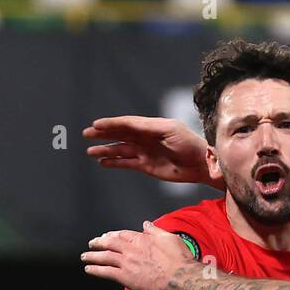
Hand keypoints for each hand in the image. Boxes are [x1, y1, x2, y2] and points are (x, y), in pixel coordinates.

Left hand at [82, 221, 194, 289]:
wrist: (179, 277)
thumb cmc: (178, 259)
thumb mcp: (169, 238)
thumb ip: (155, 231)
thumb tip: (146, 224)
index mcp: (142, 239)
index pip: (122, 235)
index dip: (113, 235)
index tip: (107, 236)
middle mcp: (131, 249)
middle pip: (110, 243)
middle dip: (99, 242)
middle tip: (92, 243)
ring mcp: (127, 262)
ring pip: (105, 256)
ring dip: (93, 255)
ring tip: (85, 256)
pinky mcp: (125, 276)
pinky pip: (106, 271)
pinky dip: (96, 270)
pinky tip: (89, 269)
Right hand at [83, 116, 222, 188]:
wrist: (202, 164)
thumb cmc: (189, 144)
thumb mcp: (170, 131)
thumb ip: (148, 128)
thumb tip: (129, 125)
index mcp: (151, 126)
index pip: (127, 123)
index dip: (111, 124)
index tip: (96, 125)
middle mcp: (145, 138)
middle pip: (120, 134)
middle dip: (104, 134)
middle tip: (87, 134)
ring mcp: (145, 152)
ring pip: (121, 150)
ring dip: (106, 150)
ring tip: (91, 151)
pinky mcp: (147, 166)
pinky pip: (127, 163)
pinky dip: (115, 162)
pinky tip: (103, 162)